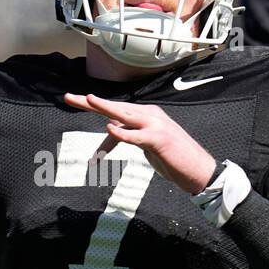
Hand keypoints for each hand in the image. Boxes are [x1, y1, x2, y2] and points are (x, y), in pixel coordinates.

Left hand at [61, 92, 216, 193]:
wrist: (200, 170)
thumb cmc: (174, 159)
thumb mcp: (147, 147)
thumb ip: (130, 137)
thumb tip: (111, 133)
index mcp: (147, 115)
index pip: (116, 111)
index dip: (95, 108)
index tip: (74, 101)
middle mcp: (150, 115)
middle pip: (115, 108)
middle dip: (91, 103)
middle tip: (68, 97)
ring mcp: (156, 126)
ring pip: (125, 115)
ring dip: (106, 107)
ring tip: (88, 100)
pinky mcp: (160, 140)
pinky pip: (138, 136)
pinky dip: (123, 133)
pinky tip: (110, 129)